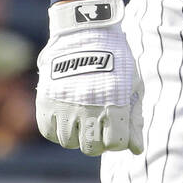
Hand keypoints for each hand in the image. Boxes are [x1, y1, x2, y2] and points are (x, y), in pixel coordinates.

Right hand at [36, 0, 142, 155]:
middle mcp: (89, 109)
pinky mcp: (45, 103)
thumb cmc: (116, 60)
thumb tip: (137, 150)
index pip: (116, 144)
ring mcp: (65, 107)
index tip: (118, 130)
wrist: (85, 33)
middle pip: (92, 149)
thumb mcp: (133, 85)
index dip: (118, 140)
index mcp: (114, 105)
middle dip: (98, 141)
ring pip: (69, 142)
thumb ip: (135, 119)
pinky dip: (58, 128)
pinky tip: (67, 115)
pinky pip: (50, 132)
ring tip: (83, 116)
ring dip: (78, 134)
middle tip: (99, 126)